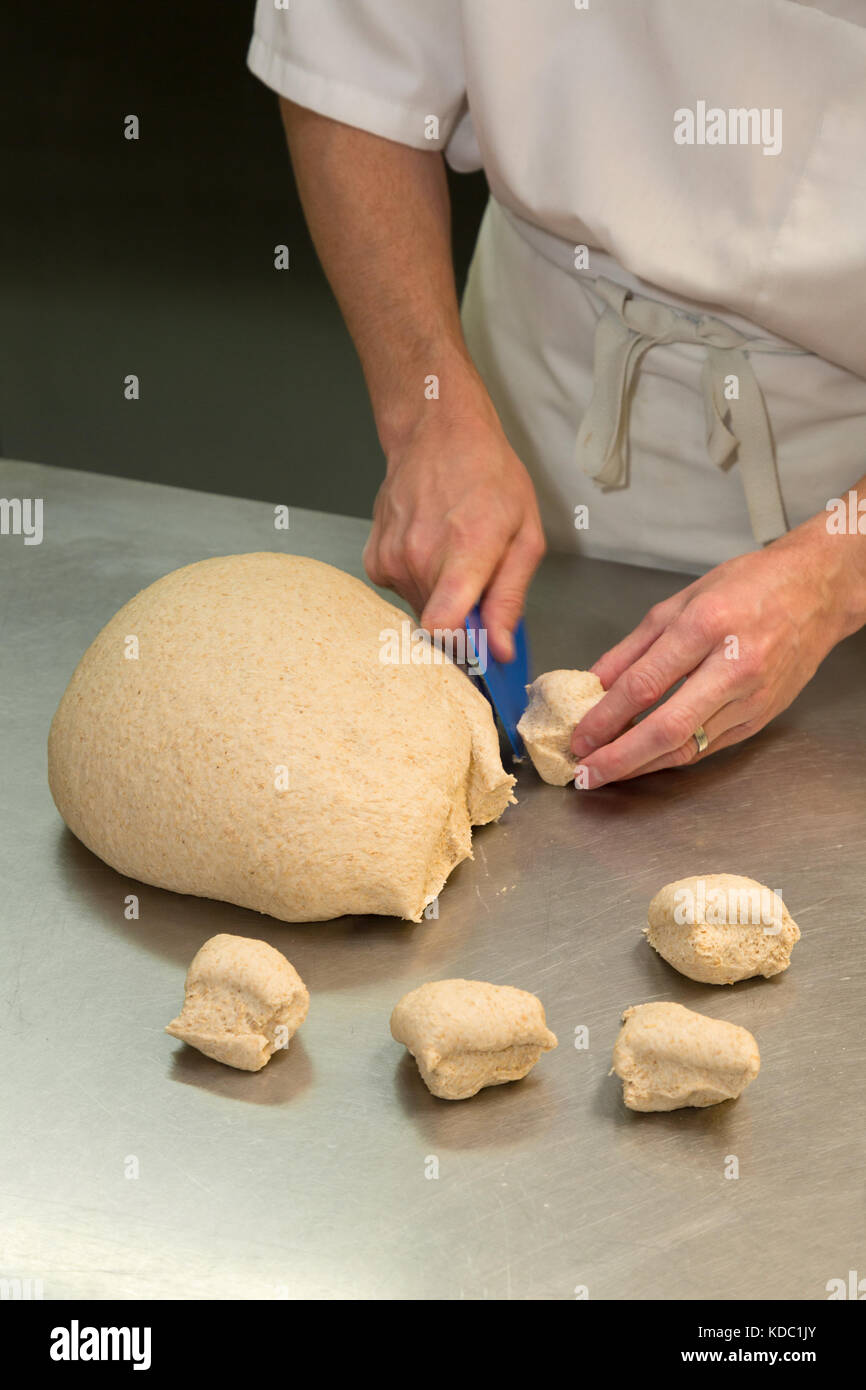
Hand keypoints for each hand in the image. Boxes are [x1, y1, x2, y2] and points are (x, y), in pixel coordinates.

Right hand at [363, 373, 544, 661]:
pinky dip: (419, 582)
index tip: (478, 645)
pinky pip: (402, 592)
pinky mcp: (375, 560)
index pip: (442, 625)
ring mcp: (392, 558)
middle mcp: (421, 556)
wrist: (438, 434)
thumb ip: (510, 597)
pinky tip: (431, 548)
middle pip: (441, 626)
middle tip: (479, 578)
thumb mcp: (524, 534)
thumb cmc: (488, 476)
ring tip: (454, 553)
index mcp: (465, 551)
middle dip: (464, 617)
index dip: (461, 648)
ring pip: (422, 610)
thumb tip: (499, 649)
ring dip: (442, 597)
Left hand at [570, 512, 865, 786]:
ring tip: (607, 772)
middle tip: (586, 773)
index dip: (605, 718)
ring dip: (642, 765)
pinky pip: (710, 746)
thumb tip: (593, 684)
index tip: (579, 737)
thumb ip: (633, 648)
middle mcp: (733, 667)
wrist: (817, 592)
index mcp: (705, 627)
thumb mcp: (680, 602)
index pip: (644, 685)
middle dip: (620, 758)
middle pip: (668, 728)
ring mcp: (752, 697)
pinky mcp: (762, 717)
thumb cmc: (749, 586)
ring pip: (689, 746)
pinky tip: (646, 760)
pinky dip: (673, 757)